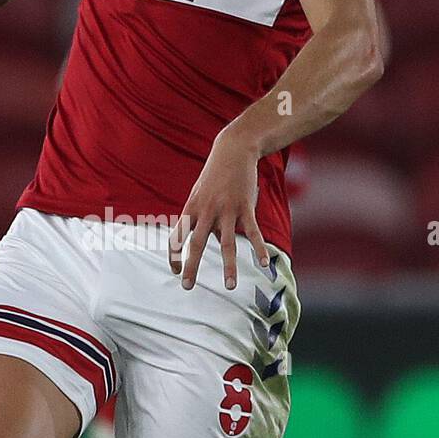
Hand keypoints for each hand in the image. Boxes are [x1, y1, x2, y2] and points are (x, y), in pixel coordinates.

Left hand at [168, 125, 269, 289]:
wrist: (233, 150)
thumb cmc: (215, 175)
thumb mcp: (200, 194)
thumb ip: (200, 217)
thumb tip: (205, 240)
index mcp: (191, 208)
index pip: (178, 237)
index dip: (174, 255)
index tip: (175, 272)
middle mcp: (206, 211)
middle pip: (197, 244)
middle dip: (191, 266)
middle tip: (187, 287)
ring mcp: (226, 210)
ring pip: (227, 243)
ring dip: (229, 267)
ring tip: (230, 286)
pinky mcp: (245, 207)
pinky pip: (253, 232)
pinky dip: (259, 248)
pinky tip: (264, 264)